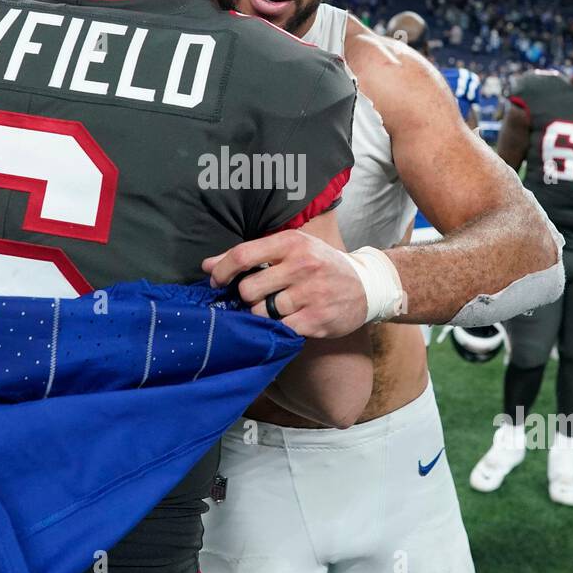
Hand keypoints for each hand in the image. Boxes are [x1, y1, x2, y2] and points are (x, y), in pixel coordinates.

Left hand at [202, 230, 366, 337]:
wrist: (366, 287)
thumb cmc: (320, 265)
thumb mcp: (290, 250)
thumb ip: (250, 256)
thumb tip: (206, 266)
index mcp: (291, 242)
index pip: (243, 255)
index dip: (222, 271)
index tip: (216, 281)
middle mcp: (302, 265)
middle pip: (249, 289)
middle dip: (247, 297)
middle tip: (258, 297)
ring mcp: (311, 293)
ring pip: (262, 313)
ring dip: (262, 315)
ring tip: (276, 310)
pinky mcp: (317, 319)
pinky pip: (281, 329)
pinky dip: (278, 329)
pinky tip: (287, 321)